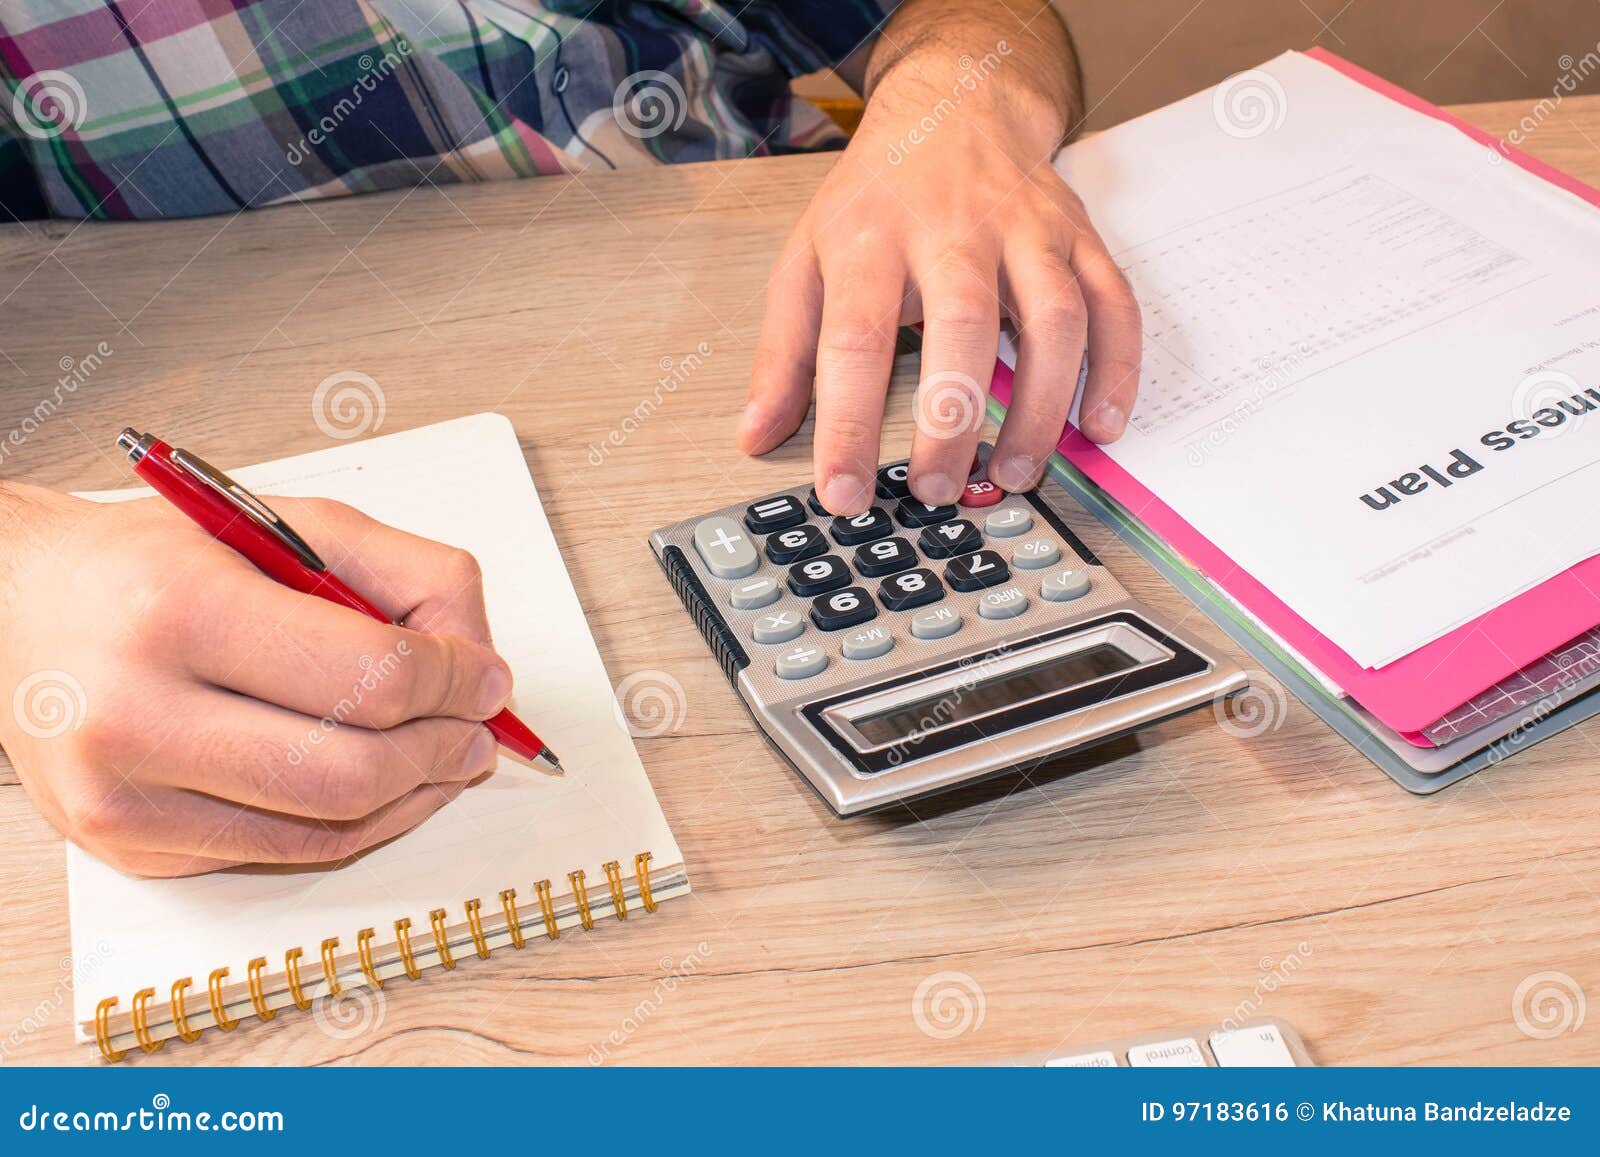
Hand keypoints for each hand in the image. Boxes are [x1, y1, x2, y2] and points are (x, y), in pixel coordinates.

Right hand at [0, 484, 511, 876]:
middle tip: (478, 729)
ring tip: (443, 753)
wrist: (15, 608)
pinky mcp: (130, 848)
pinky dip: (357, 822)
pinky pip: (284, 853)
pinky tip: (384, 785)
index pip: (368, 675)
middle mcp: (136, 713)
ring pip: (327, 828)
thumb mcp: (286, 525)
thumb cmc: (154, 562)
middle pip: (352, 771)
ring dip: (414, 794)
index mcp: (178, 610)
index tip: (486, 676)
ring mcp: (124, 798)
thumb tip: (481, 666)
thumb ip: (407, 575)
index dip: (455, 682)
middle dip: (442, 750)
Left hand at [738, 37, 1140, 513]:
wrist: (957, 105)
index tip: (844, 494)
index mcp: (873, 238)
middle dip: (952, 420)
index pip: (854, 339)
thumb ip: (783, 351)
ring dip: (1042, 406)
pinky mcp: (1079, 237)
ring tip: (1017, 472)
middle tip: (940, 488)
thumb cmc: (878, 196)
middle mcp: (955, 230)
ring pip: (1054, 319)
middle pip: (962, 327)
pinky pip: (1114, 303)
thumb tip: (756, 436)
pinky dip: (1117, 369)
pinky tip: (1101, 425)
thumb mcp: (807, 258)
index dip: (847, 425)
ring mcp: (1027, 231)